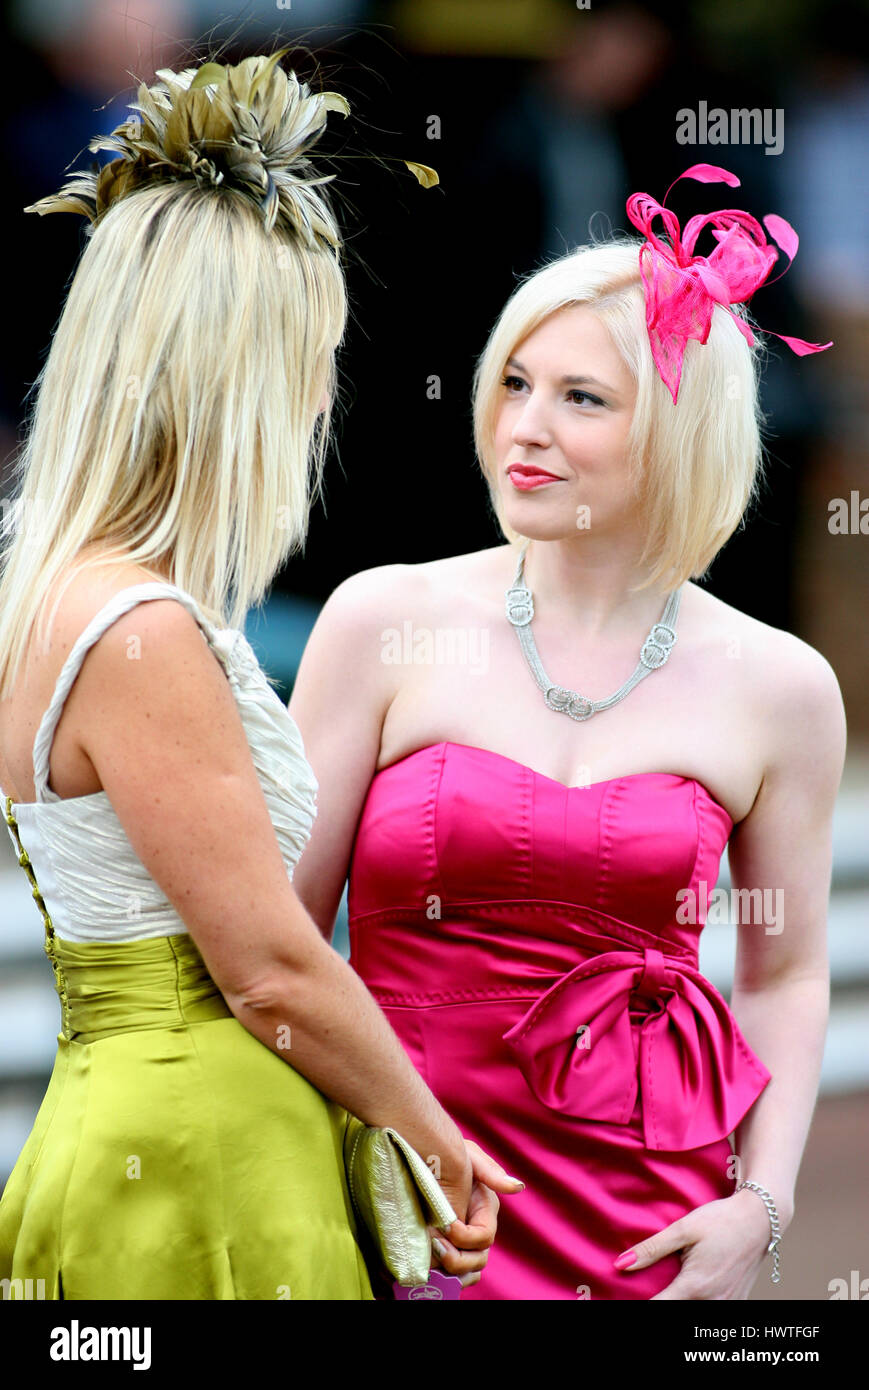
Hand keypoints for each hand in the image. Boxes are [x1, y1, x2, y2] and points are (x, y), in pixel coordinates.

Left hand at [430, 1139, 524, 1288]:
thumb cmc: (446, 1153)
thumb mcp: (468, 1156)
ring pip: (469, 1271)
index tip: (445, 1225)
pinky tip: (433, 1272)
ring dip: (453, 1272)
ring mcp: (464, 1241)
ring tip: (432, 1262)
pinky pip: (455, 1276)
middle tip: (435, 1246)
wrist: (423, 1158)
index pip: (484, 1236)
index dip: (465, 1237)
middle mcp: (478, 1228)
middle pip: (478, 1260)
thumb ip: (491, 1171)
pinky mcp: (448, 1248)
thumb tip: (518, 1187)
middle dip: (458, 1259)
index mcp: (486, 1209)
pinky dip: (447, 1279)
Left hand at [614, 1189, 779, 1299]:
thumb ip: (651, 1249)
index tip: (626, 1299)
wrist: (760, 1219)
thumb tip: (621, 1264)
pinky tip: (691, 1291)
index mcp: (695, 1287)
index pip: (659, 1308)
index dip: (640, 1305)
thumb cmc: (721, 1220)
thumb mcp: (683, 1229)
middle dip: (661, 1303)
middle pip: (676, 1314)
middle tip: (650, 1288)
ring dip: (679, 1303)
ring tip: (669, 1289)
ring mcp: (727, 1305)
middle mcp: (713, 1302)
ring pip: (696, 1317)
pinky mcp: (736, 1302)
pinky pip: (712, 1312)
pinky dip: (698, 1304)